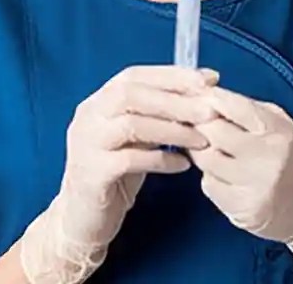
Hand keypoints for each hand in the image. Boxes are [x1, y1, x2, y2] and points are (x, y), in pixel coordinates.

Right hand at [19, 65, 218, 283]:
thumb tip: (201, 91)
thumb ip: (158, 115)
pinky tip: (183, 165)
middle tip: (209, 110)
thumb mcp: (137, 138)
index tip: (206, 80)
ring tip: (202, 140)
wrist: (83, 217)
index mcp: (98, 102)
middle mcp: (88, 117)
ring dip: (173, 130)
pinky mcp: (92, 173)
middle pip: (131, 95)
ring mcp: (86, 145)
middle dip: (175, 100)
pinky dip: (162, 161)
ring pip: (132, 125)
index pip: (133, 76)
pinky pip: (130, 161)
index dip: (171, 75)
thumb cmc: (115, 173)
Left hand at [189, 87, 292, 282]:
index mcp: (278, 131)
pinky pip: (209, 185)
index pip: (233, 106)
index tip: (202, 97)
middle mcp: (267, 158)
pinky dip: (212, 178)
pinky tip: (226, 177)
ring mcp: (255, 187)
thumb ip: (248, 109)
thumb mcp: (282, 125)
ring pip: (205, 159)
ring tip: (216, 152)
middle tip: (199, 125)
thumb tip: (207, 96)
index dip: (211, 98)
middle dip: (201, 125)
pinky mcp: (244, 210)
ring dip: (203, 152)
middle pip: (212, 131)